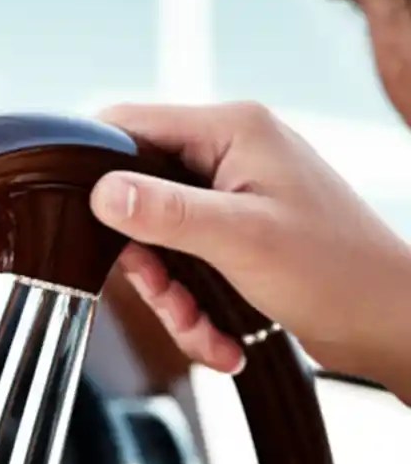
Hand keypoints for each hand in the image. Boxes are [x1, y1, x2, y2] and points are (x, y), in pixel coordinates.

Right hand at [90, 103, 410, 400]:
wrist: (392, 324)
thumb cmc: (337, 272)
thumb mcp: (240, 239)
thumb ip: (165, 212)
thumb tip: (98, 192)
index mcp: (232, 130)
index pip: (131, 125)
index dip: (96, 168)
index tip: (83, 220)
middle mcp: (230, 154)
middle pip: (138, 196)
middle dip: (147, 260)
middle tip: (165, 295)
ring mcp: (234, 195)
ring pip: (159, 241)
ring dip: (172, 296)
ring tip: (203, 329)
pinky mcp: (237, 234)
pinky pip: (187, 265)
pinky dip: (196, 308)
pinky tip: (222, 338)